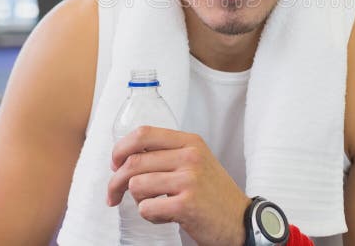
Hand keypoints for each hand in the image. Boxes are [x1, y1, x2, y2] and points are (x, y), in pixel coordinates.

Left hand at [107, 126, 250, 245]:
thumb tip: (127, 156)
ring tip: (152, 205)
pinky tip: (164, 215)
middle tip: (114, 194)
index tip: (115, 163)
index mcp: (190, 142)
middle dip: (116, 181)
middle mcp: (190, 157)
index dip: (121, 148)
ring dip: (137, 200)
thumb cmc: (214, 194)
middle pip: (134, 161)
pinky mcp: (186, 204)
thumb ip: (168, 154)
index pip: (143, 134)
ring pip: (137, 184)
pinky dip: (149, 215)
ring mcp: (189, 180)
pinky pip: (146, 208)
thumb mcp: (197, 162)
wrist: (240, 221)